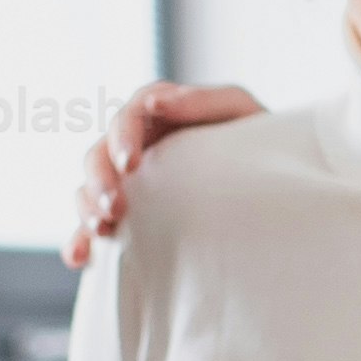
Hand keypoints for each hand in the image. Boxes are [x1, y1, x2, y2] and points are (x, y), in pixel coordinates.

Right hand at [66, 78, 264, 267]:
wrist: (280, 184)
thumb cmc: (260, 140)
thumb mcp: (240, 112)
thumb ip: (203, 101)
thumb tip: (155, 101)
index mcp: (159, 117)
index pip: (127, 117)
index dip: (122, 138)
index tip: (131, 164)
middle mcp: (138, 148)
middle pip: (99, 155)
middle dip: (100, 180)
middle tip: (116, 206)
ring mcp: (130, 185)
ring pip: (89, 190)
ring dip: (87, 208)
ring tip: (103, 230)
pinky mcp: (129, 218)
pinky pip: (93, 230)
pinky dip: (81, 242)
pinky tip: (81, 259)